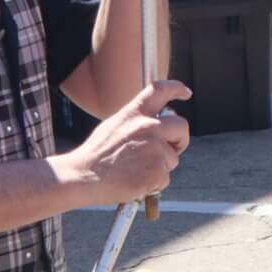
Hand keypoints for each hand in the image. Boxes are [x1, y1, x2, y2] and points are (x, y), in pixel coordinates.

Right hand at [60, 81, 190, 202]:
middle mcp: (149, 126)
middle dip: (180, 139)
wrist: (86, 175)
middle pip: (181, 126)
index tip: (185, 92)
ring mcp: (155, 148)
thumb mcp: (114, 125)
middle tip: (171, 149)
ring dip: (160, 166)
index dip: (177, 88)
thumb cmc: (97, 154)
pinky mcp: (158, 171)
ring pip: (172, 158)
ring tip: (136, 170)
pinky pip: (165, 178)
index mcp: (135, 113)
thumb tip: (153, 126)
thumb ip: (136, 122)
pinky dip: (154, 183)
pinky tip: (136, 180)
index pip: (160, 90)